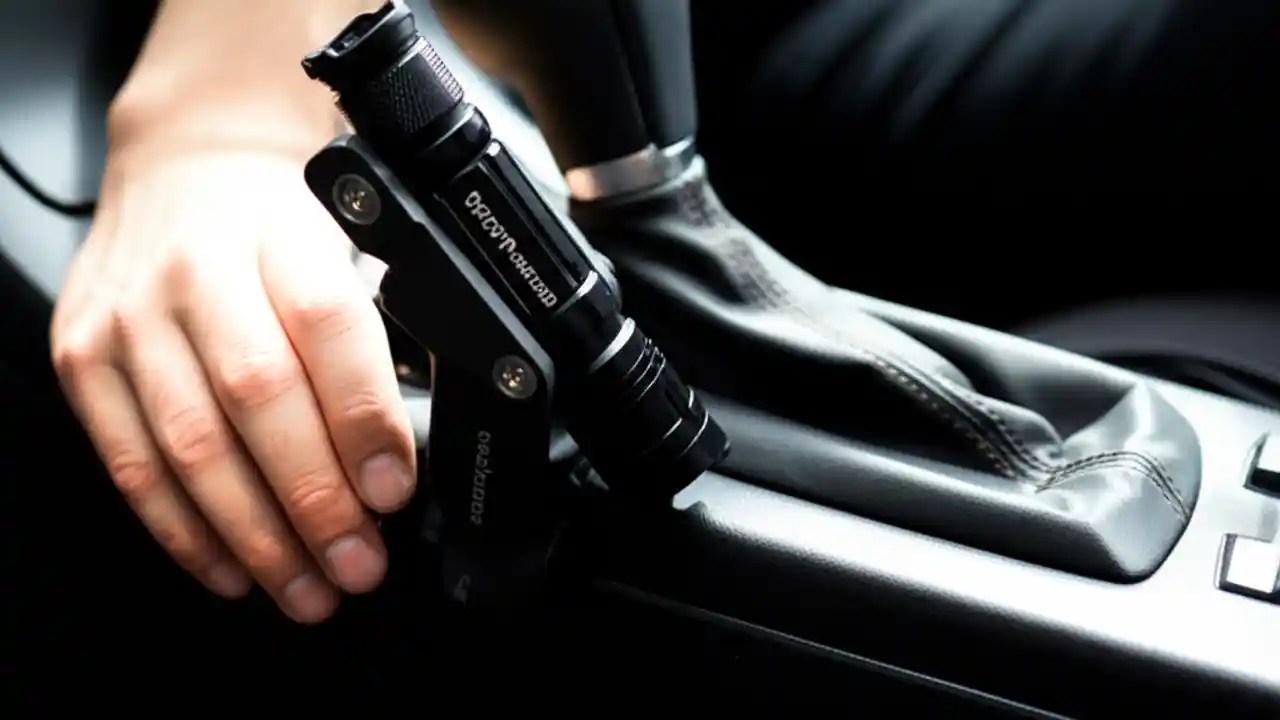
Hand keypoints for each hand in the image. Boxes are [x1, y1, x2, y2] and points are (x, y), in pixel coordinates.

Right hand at [51, 140, 416, 623]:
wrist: (184, 165)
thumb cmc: (276, 223)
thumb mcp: (345, 247)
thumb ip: (375, 340)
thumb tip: (403, 459)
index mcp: (282, 237)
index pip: (329, 326)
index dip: (363, 418)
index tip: (394, 490)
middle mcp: (199, 273)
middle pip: (258, 397)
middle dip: (314, 500)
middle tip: (357, 565)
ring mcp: (131, 316)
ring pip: (192, 444)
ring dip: (255, 535)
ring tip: (306, 588)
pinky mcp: (83, 355)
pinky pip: (131, 462)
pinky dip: (185, 530)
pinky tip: (232, 569)